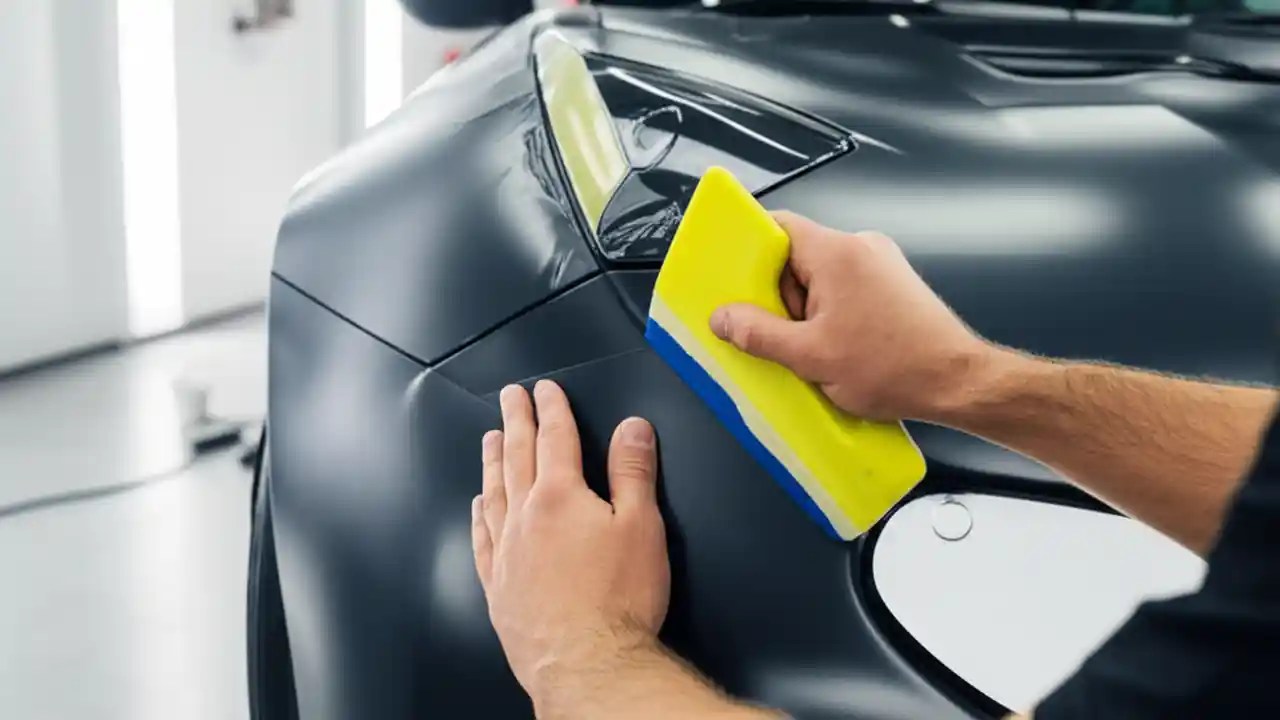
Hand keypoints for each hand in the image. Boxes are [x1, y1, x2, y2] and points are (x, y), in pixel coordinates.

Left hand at [472, 380, 668, 709]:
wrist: (588, 665)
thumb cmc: (619, 601)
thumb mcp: (642, 526)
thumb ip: (634, 472)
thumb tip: (632, 427)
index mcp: (561, 498)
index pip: (555, 439)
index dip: (552, 410)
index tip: (545, 389)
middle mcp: (525, 519)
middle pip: (518, 457)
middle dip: (516, 422)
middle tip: (509, 396)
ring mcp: (507, 554)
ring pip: (494, 493)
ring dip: (493, 461)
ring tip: (489, 438)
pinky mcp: (499, 589)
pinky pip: (481, 540)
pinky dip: (478, 516)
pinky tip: (478, 506)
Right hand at [710, 211, 1001, 422]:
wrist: (957, 383)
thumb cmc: (897, 366)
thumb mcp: (809, 356)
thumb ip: (758, 334)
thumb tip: (724, 319)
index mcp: (836, 253)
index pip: (777, 225)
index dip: (749, 251)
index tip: (734, 279)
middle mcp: (860, 248)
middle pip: (795, 257)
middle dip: (780, 298)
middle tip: (780, 335)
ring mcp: (880, 265)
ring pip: (819, 278)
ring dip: (807, 313)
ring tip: (817, 351)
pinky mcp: (892, 285)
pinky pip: (844, 291)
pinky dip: (831, 317)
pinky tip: (836, 351)